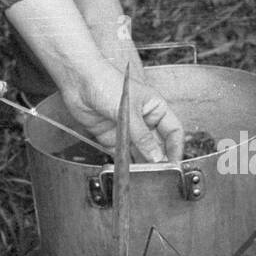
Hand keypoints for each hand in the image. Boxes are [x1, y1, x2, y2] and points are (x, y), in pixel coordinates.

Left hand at [63, 65, 184, 164]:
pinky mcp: (110, 136)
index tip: (175, 163)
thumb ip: (143, 137)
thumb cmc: (106, 81)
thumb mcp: (130, 111)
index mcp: (154, 107)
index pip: (173, 131)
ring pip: (140, 151)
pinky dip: (125, 163)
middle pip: (157, 144)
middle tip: (159, 174)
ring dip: (142, 163)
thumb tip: (157, 157)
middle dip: (158, 159)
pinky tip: (128, 170)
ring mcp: (127, 128)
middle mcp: (142, 119)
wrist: (78, 79)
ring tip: (144, 175)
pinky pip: (122, 153)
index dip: (176, 148)